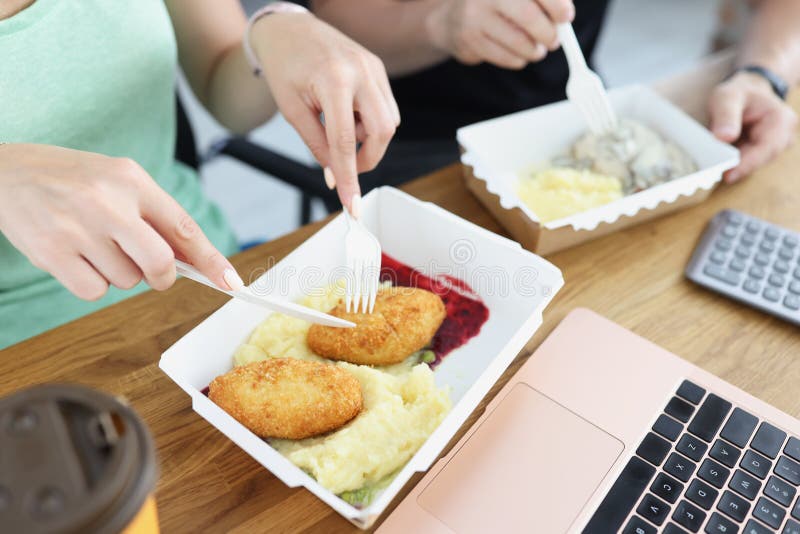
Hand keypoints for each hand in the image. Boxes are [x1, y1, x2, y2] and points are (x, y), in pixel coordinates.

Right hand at [0, 144, 242, 300]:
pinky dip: (92, 283)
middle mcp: (107, 202)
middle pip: (159, 264)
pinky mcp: (52, 253)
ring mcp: (78, 228)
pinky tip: (75, 256)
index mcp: (131, 180)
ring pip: (126, 281)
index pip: (183, 227)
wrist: (4, 172)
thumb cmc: (72, 180)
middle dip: (161, 276)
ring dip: (118, 273)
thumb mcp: (118, 180)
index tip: (231, 284)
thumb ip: (154, 216)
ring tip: (92, 243)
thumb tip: (192, 261)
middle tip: (149, 270)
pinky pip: (95, 291)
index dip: (211, 260)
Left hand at [251, 12, 399, 213]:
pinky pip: (386, 107)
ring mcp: (374, 67)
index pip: (345, 140)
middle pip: (382, 131)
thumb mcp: (292, 110)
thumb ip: (316, 145)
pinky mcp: (379, 68)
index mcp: (333, 80)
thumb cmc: (284, 66)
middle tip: (347, 166)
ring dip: (368, 138)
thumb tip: (334, 176)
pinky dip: (370, 122)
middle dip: (368, 157)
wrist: (289, 29)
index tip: (351, 203)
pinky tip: (349, 114)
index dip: (349, 176)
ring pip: (389, 121)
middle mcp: (361, 71)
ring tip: (340, 127)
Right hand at [426, 0, 574, 69]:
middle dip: (548, 32)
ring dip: (534, 50)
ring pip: (518, 41)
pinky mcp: (469, 39)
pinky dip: (519, 59)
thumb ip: (541, 0)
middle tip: (554, 40)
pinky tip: (519, 54)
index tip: (566, 17)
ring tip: (537, 50)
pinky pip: (505, 56)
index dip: (556, 4)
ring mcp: (475, 15)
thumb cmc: (494, 4)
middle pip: (527, 16)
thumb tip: (564, 14)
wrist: (450, 19)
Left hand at [709, 71, 797, 182]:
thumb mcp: (727, 97)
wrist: (747, 91)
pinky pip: (748, 162)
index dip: (747, 164)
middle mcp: (783, 135)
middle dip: (738, 167)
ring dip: (735, 166)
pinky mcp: (763, 152)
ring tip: (714, 167)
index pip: (767, 148)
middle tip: (714, 173)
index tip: (728, 175)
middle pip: (761, 159)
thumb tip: (724, 137)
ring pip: (754, 163)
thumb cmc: (738, 93)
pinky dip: (734, 163)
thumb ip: (726, 115)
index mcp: (780, 120)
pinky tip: (719, 163)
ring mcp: (775, 145)